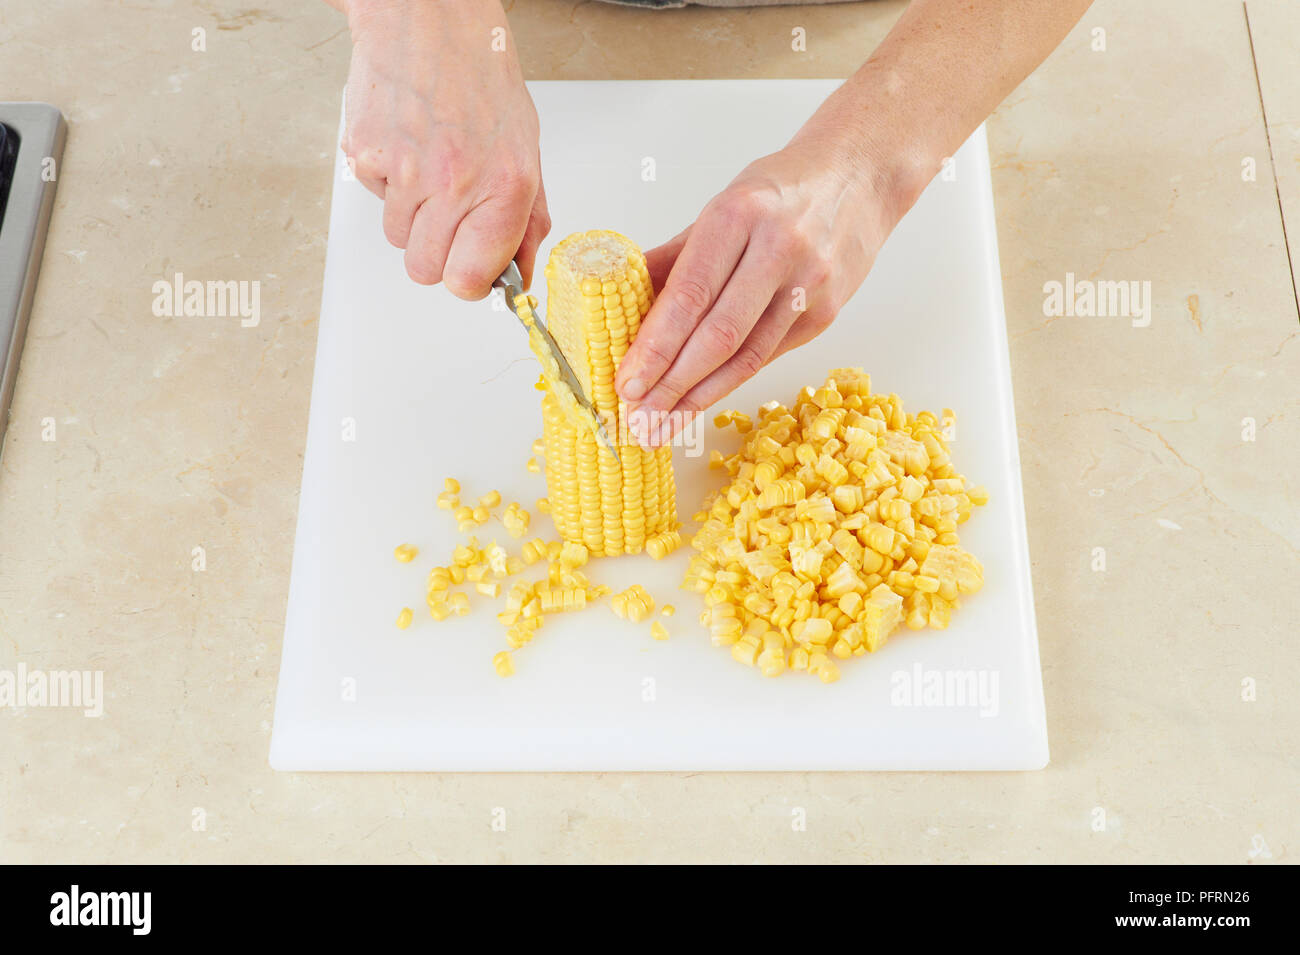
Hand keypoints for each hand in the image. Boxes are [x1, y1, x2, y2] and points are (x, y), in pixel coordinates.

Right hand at [341, 0, 549, 294]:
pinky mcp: (365, 154)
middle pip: (425, 270)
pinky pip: (375, 198)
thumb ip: (527, 220)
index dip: (469, 282)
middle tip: (449, 216)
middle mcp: (454, 182)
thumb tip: (520, 274)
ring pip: (397, 238)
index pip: (469, 280)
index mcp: (505, 185)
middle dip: (438, 253)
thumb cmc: (481, 76)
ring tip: (431, 167)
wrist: (428, 17)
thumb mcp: (526, 149)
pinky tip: (408, 144)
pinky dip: (389, 182)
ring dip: (412, 216)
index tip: (472, 270)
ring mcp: (405, 169)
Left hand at [615, 133, 897, 445]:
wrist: (861, 174)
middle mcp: (777, 250)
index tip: (626, 382)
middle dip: (671, 384)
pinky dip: (730, 383)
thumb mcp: (722, 206)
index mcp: (737, 216)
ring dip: (699, 396)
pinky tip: (701, 400)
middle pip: (717, 336)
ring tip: (663, 423)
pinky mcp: (826, 312)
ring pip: (746, 357)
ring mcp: (807, 285)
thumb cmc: (782, 188)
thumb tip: (621, 302)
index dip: (654, 347)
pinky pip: (768, 356)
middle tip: (638, 417)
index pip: (688, 296)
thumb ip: (675, 257)